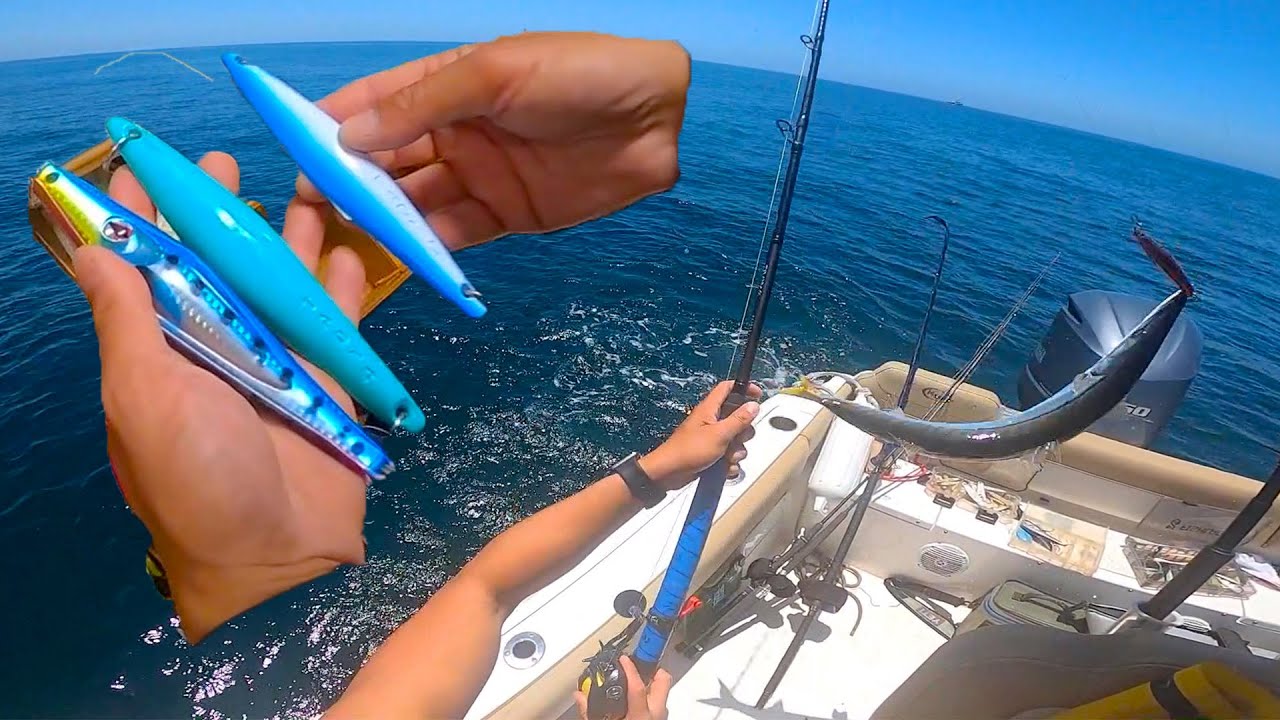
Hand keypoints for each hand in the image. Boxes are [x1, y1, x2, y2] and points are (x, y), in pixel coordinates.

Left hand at [86, 153, 368, 642]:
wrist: (279, 559)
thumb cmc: (197, 478)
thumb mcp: (146, 395)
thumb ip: (126, 320)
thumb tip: (93, 248)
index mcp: (159, 350)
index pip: (144, 268)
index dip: (141, 215)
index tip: (143, 162)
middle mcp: (214, 349)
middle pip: (216, 265)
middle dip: (218, 212)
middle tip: (225, 160)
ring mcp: (275, 364)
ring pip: (281, 285)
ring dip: (291, 237)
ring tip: (304, 185)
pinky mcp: (328, 382)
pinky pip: (337, 323)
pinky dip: (346, 286)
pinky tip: (352, 247)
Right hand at [297, 31, 690, 249]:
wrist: (656, 115)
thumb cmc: (578, 74)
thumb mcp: (494, 75)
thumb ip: (422, 107)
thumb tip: (349, 136)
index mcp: (447, 87)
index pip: (375, 106)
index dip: (332, 127)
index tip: (293, 150)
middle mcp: (455, 132)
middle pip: (386, 163)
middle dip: (347, 183)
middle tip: (309, 211)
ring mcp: (480, 176)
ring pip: (414, 204)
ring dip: (382, 221)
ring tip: (345, 241)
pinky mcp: (509, 215)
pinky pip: (456, 235)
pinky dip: (428, 249)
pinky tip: (401, 258)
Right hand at [574, 656, 671, 719]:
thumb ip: (589, 711)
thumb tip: (579, 696)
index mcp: (640, 717)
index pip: (638, 687)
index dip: (630, 668)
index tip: (623, 658)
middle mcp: (655, 715)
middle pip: (663, 681)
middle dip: (653, 668)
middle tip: (639, 663)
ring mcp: (660, 718)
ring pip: (663, 692)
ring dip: (652, 683)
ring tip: (635, 681)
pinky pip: (658, 704)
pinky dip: (649, 698)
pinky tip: (636, 701)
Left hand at [640, 381, 761, 490]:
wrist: (669, 474)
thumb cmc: (690, 450)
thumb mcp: (719, 434)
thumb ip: (739, 420)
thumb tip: (754, 405)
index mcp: (710, 409)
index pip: (728, 388)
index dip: (744, 387)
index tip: (758, 394)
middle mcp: (711, 421)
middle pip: (738, 417)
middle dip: (743, 431)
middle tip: (737, 438)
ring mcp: (711, 437)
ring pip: (736, 439)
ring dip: (736, 451)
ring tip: (727, 457)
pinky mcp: (711, 453)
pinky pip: (729, 455)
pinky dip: (729, 463)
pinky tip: (723, 468)